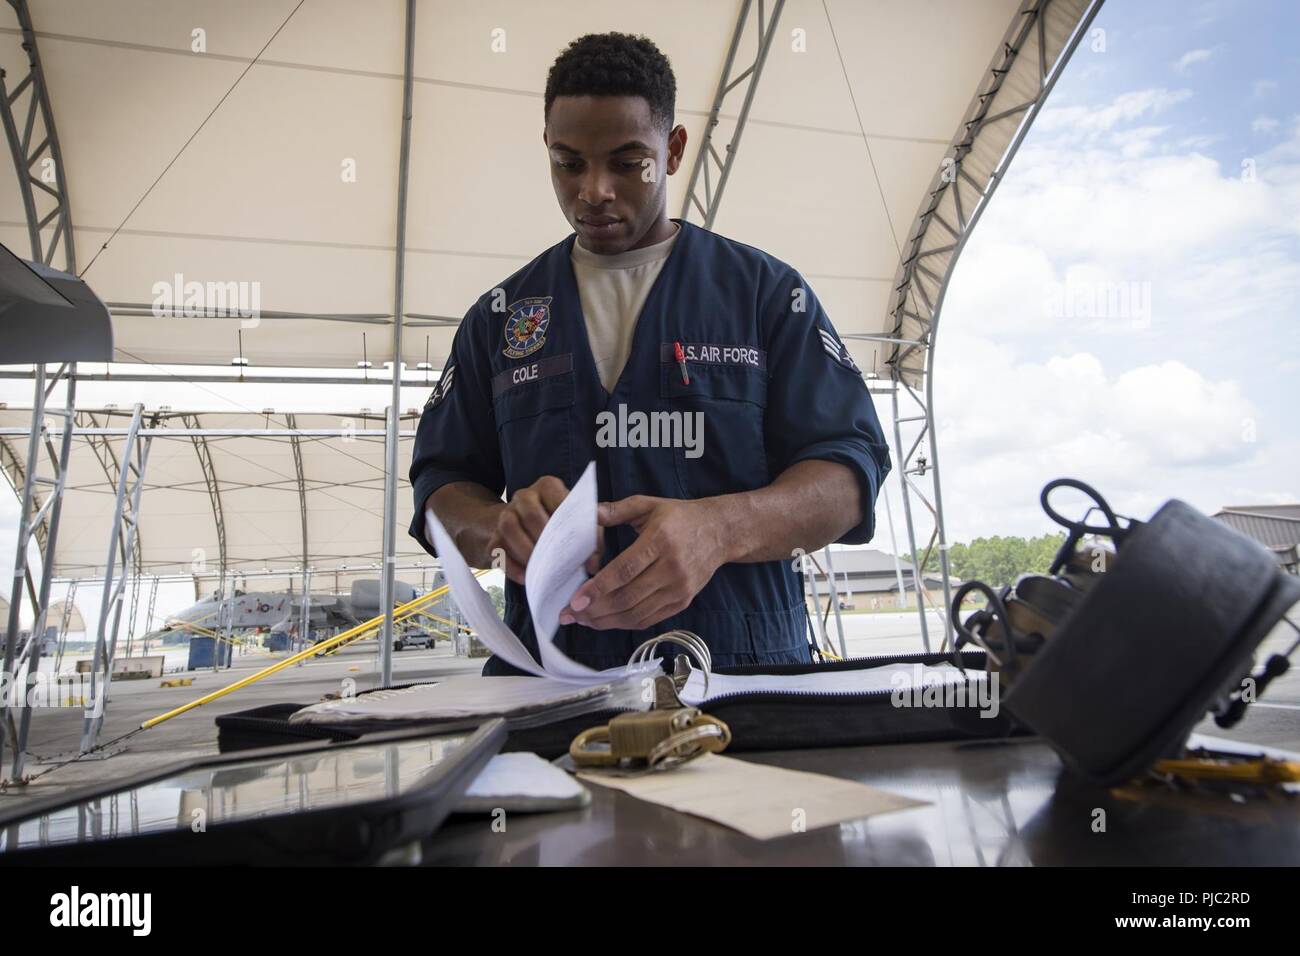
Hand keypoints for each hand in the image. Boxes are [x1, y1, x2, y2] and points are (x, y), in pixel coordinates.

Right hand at [487, 476, 601, 583]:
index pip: (557, 498)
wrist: (523, 528)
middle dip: (546, 539)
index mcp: (548, 487)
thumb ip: (592, 531)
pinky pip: (497, 549)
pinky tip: (527, 578)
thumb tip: (597, 547)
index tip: (580, 541)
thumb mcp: (578, 522)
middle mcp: (524, 496)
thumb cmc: (559, 524)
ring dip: (526, 551)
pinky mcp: (494, 537)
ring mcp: (505, 515)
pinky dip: (511, 566)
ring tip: (542, 569)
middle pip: (531, 514)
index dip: (568, 520)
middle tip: (560, 559)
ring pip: (509, 528)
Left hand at [560, 495, 728, 630]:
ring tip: (583, 620)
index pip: (624, 570)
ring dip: (606, 621)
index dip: (598, 589)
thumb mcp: (649, 504)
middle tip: (569, 614)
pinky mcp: (682, 601)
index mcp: (660, 540)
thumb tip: (588, 515)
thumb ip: (617, 510)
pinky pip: (649, 619)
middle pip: (627, 598)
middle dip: (594, 611)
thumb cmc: (681, 517)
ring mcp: (679, 588)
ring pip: (636, 614)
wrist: (721, 532)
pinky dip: (624, 624)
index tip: (575, 601)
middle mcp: (671, 567)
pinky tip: (606, 620)